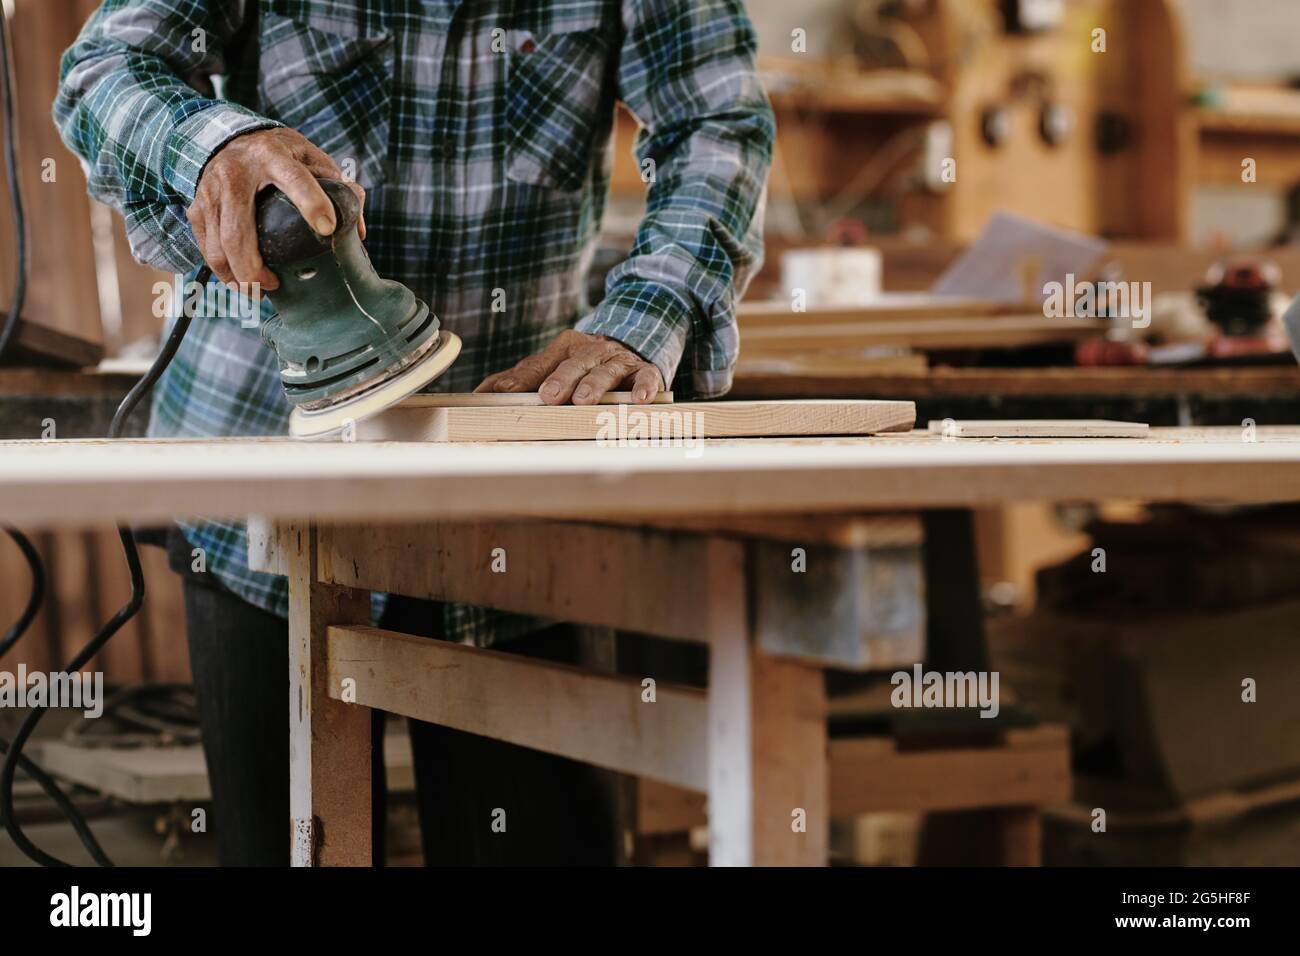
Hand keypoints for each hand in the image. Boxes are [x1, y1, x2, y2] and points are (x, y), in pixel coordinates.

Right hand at [187, 127, 365, 290]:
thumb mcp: (310, 157)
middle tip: (274, 285)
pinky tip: (239, 280)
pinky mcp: (197, 206)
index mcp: (271, 156)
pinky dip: (222, 271)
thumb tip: (359, 232)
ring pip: (217, 247)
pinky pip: (205, 247)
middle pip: (238, 233)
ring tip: (257, 290)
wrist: (226, 136)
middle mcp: (235, 173)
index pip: (293, 178)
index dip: (311, 203)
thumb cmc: (278, 153)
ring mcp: (210, 191)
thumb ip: (337, 187)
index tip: (327, 228)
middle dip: (254, 269)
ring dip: (237, 277)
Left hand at [475, 329, 664, 404]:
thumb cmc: (586, 362)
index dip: (525, 378)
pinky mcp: (645, 372)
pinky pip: (646, 378)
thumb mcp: (554, 362)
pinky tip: (640, 399)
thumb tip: (482, 391)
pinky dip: (644, 387)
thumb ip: (523, 376)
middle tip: (549, 396)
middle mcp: (593, 351)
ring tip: (583, 400)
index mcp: (567, 347)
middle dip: (562, 379)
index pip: (543, 363)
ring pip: (606, 371)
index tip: (508, 392)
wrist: (632, 343)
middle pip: (576, 364)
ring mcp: (619, 361)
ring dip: (595, 385)